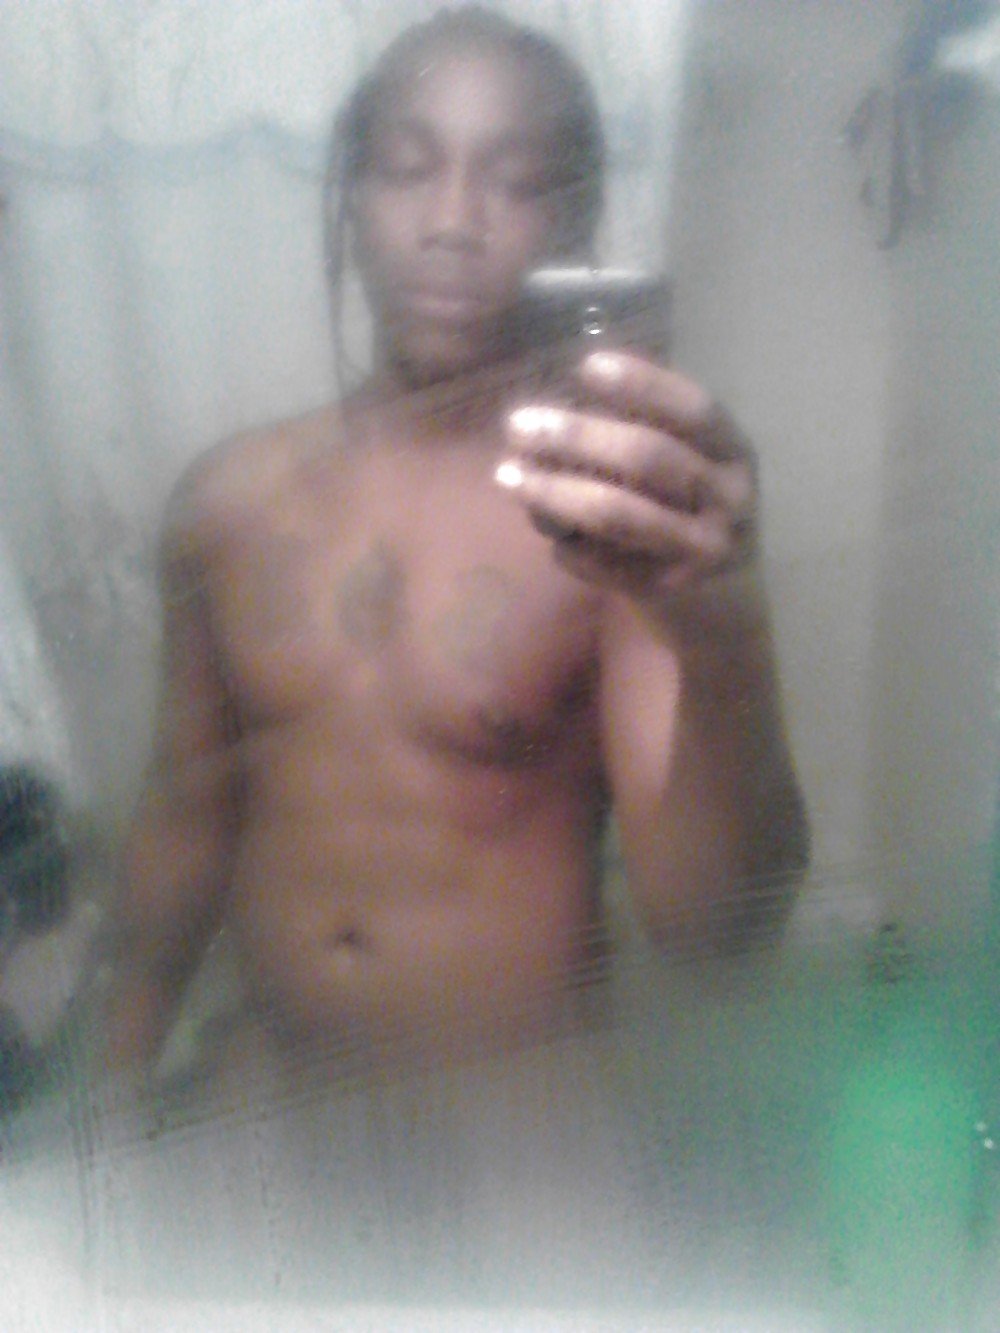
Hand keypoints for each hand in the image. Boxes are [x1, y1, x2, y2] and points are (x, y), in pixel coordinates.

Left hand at [496, 351, 756, 600]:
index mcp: (733, 453)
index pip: (694, 409)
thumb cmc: (687, 521)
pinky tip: (554, 545)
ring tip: (507, 476)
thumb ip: (634, 445)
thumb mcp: (683, 477)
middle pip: (648, 457)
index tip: (586, 366)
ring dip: (556, 493)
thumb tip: (547, 424)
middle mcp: (731, 497)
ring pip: (620, 514)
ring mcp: (706, 549)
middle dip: (577, 437)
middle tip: (517, 424)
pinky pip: (607, 566)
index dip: (643, 385)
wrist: (725, 612)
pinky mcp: (675, 591)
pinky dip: (571, 551)